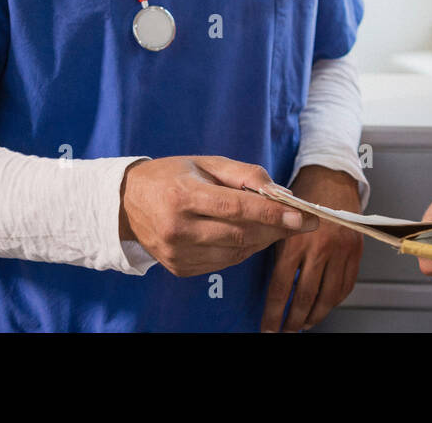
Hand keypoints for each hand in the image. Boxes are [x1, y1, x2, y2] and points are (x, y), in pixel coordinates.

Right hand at [119, 156, 316, 277]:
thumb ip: (243, 174)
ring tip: (272, 223)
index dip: (273, 213)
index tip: (303, 217)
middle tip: (301, 221)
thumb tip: (279, 191)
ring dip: (261, 239)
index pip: (237, 208)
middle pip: (241, 234)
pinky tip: (245, 234)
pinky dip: (242, 250)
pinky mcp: (179, 268)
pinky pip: (224, 262)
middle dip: (277, 228)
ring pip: (236, 252)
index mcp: (184, 195)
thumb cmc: (172, 176)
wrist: (128, 202)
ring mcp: (177, 253)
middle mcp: (178, 228)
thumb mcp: (205, 163)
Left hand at [261, 166, 362, 331]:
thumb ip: (277, 250)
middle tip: (284, 330)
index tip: (267, 327)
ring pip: (327, 296)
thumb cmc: (303, 196)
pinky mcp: (355, 251)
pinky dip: (335, 301)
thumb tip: (271, 286)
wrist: (332, 177)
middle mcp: (319, 247)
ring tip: (304, 323)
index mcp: (295, 239)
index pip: (280, 287)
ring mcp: (341, 251)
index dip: (273, 312)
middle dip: (293, 320)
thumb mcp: (281, 221)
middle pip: (304, 296)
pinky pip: (346, 286)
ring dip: (314, 315)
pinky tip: (324, 305)